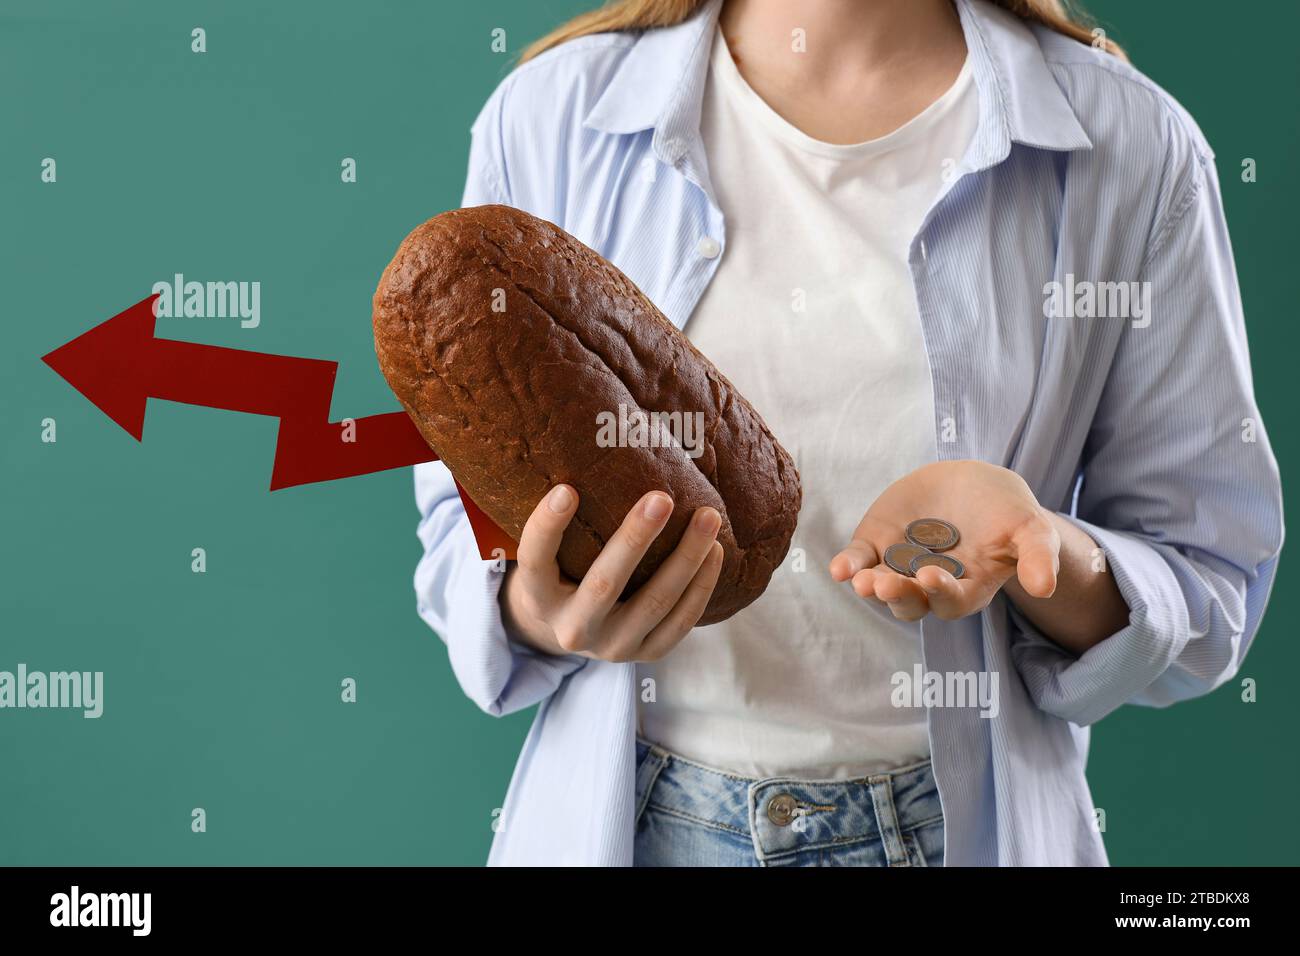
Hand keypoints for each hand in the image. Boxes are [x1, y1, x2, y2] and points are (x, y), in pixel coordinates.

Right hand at [499, 485, 724, 660]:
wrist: (571, 630)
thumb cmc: (562, 569)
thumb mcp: (549, 550)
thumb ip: (562, 514)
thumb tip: (589, 433)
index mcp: (538, 597)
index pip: (535, 561)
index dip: (548, 528)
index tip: (566, 489)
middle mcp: (571, 628)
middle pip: (604, 584)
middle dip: (635, 539)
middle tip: (661, 497)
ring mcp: (611, 646)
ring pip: (654, 603)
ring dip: (686, 558)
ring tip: (708, 516)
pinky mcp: (645, 654)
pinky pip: (680, 622)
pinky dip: (701, 586)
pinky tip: (716, 552)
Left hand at [829, 460, 1058, 622]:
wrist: (974, 482)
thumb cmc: (1007, 512)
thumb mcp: (1031, 529)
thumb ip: (1036, 557)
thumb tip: (1045, 587)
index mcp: (967, 588)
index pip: (951, 601)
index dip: (941, 592)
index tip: (932, 575)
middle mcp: (929, 585)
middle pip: (911, 602)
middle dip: (899, 596)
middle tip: (887, 584)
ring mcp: (899, 566)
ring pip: (881, 586)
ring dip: (870, 587)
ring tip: (862, 581)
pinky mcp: (876, 544)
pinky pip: (858, 561)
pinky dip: (847, 566)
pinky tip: (838, 569)